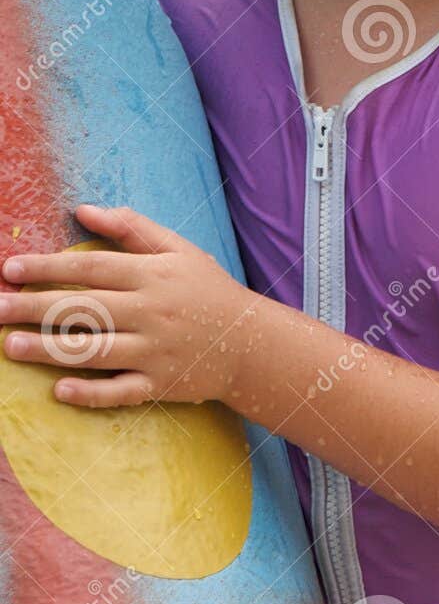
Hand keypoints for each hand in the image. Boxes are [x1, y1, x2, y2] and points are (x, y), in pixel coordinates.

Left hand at [0, 204, 253, 408]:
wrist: (250, 341)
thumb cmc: (207, 289)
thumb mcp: (177, 248)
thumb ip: (131, 229)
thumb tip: (83, 210)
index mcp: (152, 275)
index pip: (91, 268)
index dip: (48, 267)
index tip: (11, 269)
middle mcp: (151, 311)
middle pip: (84, 309)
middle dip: (34, 307)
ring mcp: (155, 351)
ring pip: (94, 351)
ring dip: (49, 350)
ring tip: (11, 346)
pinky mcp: (160, 385)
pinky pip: (120, 392)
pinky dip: (90, 393)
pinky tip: (59, 390)